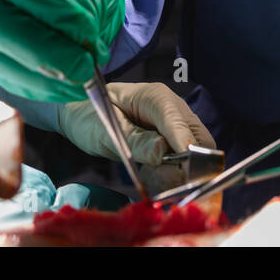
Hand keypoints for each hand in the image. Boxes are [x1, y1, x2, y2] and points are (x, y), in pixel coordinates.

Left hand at [56, 82, 215, 190]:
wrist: (81, 114)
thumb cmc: (90, 115)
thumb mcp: (106, 131)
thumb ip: (134, 141)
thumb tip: (163, 152)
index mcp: (156, 97)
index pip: (179, 122)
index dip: (186, 147)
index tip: (188, 171)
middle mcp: (173, 108)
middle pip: (198, 139)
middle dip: (188, 165)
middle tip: (163, 182)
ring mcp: (176, 124)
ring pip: (195, 153)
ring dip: (178, 172)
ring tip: (150, 178)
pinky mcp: (173, 139)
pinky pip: (185, 160)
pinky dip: (172, 174)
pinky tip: (151, 176)